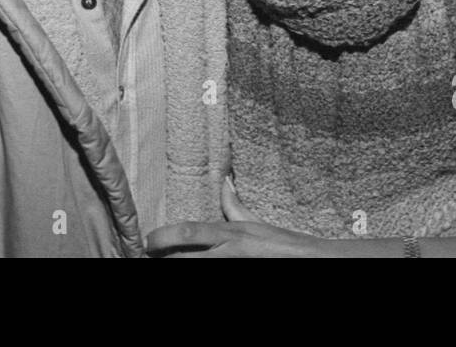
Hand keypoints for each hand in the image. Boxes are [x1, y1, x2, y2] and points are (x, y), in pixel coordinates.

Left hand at [145, 177, 333, 256]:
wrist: (308, 259)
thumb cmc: (282, 242)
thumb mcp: (256, 221)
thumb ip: (235, 205)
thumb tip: (225, 181)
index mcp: (230, 233)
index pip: (190, 232)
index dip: (164, 236)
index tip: (148, 239)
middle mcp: (228, 252)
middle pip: (185, 258)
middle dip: (162, 258)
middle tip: (147, 255)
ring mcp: (232, 267)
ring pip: (194, 268)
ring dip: (176, 264)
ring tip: (162, 261)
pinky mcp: (238, 274)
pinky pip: (210, 274)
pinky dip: (197, 270)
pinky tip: (189, 265)